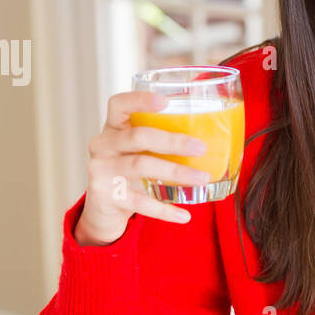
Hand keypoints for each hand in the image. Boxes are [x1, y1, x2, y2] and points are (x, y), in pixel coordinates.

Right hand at [75, 91, 211, 245]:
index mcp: (112, 128)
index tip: (166, 102)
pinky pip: (140, 203)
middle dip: (172, 141)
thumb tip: (213, 141)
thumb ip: (160, 142)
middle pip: (137, 137)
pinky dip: (165, 210)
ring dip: (175, 173)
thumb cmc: (129, 173)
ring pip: (141, 166)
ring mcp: (101, 171)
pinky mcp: (106, 197)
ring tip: (202, 178)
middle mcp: (103, 146)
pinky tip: (184, 215)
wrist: (103, 210)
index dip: (139, 100)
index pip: (118, 105)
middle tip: (201, 148)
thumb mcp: (138, 153)